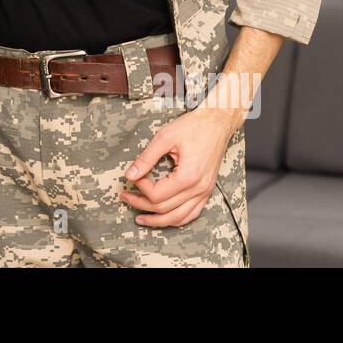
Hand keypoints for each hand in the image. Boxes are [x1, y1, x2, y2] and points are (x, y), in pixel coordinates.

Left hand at [119, 104, 236, 226]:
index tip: (132, 175)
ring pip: (178, 218)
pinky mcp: (206, 191)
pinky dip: (175, 219)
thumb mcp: (165, 137)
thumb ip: (146, 158)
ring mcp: (204, 192)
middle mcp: (199, 189)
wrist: (217, 122)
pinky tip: (163, 218)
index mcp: (189, 176)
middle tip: (125, 196)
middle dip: (141, 204)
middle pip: (164, 208)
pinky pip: (191, 214)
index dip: (140, 187)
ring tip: (139, 218)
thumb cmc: (193, 127)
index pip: (157, 194)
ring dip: (157, 220)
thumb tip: (130, 174)